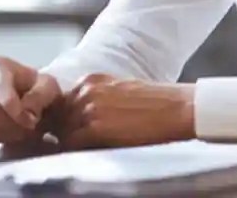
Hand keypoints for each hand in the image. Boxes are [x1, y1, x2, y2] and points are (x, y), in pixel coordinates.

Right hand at [0, 56, 62, 143]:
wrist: (31, 99)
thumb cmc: (39, 89)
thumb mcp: (48, 86)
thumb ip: (39, 96)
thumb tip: (26, 113)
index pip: (0, 91)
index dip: (17, 112)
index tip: (32, 122)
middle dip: (11, 125)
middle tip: (27, 126)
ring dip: (4, 133)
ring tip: (18, 128)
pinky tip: (6, 132)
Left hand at [56, 73, 195, 150]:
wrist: (177, 109)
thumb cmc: (156, 103)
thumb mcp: (120, 91)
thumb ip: (97, 100)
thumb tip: (80, 121)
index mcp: (90, 80)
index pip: (62, 103)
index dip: (64, 120)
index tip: (69, 133)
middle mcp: (85, 90)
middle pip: (58, 117)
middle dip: (63, 132)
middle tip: (72, 147)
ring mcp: (87, 108)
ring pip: (62, 131)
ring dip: (68, 143)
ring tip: (81, 152)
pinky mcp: (94, 128)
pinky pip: (70, 144)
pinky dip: (74, 152)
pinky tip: (87, 156)